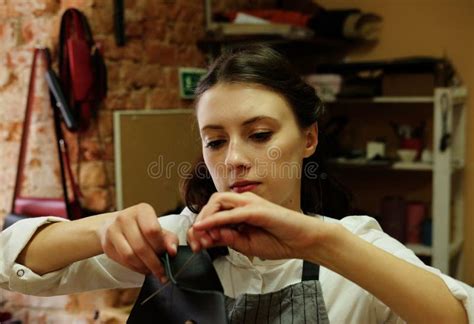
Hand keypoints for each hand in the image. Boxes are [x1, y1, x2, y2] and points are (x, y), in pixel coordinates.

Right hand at [97, 203, 177, 281]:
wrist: (115, 225)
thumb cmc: (142, 227)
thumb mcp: (159, 228)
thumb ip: (169, 239)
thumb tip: (173, 252)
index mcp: (142, 210)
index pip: (152, 230)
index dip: (161, 246)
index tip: (168, 255)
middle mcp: (125, 217)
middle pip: (141, 246)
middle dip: (154, 263)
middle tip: (162, 272)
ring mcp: (113, 230)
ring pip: (130, 256)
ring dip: (144, 267)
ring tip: (152, 271)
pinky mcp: (106, 244)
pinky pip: (122, 261)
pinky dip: (135, 268)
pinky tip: (142, 268)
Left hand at [187, 192, 328, 260]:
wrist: (302, 241)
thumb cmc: (279, 241)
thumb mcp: (246, 244)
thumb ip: (228, 238)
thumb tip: (209, 235)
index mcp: (241, 210)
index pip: (214, 212)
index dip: (201, 227)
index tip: (196, 244)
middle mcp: (244, 203)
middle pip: (213, 203)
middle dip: (199, 221)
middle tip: (195, 241)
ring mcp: (250, 204)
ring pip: (218, 202)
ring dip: (205, 218)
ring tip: (199, 235)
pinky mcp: (256, 210)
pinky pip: (230, 213)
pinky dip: (215, 219)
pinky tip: (204, 227)